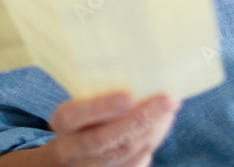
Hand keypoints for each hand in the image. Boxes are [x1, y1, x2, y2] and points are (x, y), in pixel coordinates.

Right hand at [45, 90, 180, 166]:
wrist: (72, 152)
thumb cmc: (85, 116)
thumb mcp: (84, 101)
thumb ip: (107, 90)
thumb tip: (147, 75)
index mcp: (64, 121)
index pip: (76, 115)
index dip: (101, 107)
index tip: (128, 96)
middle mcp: (71, 148)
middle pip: (103, 139)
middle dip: (139, 119)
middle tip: (166, 101)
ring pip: (121, 154)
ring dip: (150, 132)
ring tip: (169, 111)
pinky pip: (131, 165)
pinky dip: (149, 145)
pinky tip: (161, 127)